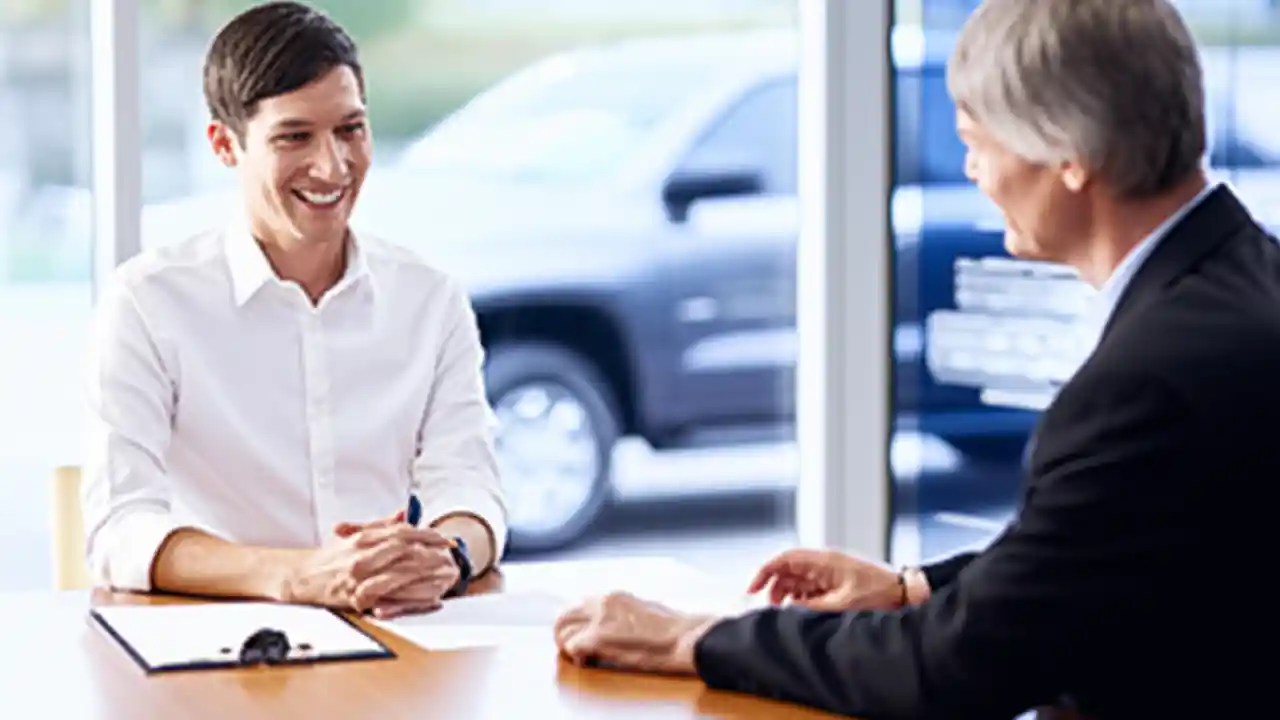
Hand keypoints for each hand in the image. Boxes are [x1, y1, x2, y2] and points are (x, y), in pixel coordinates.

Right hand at [285, 523, 455, 614]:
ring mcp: (360, 578)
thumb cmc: (330, 558)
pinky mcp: (357, 599)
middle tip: (450, 555)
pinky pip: (390, 598)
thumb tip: (403, 513)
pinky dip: (413, 597)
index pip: (402, 531)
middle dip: (431, 551)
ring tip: (445, 573)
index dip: (427, 534)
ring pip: (400, 572)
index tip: (446, 539)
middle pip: (404, 549)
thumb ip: (381, 525)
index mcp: (363, 537)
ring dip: (426, 572)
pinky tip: (430, 597)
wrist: (301, 578)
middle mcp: (362, 555)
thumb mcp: (354, 535)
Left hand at [554, 592, 720, 675]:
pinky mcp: (599, 638)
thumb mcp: (644, 609)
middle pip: (564, 616)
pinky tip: (589, 663)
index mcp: (613, 596)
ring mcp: (599, 619)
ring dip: (569, 647)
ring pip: (563, 631)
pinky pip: (572, 648)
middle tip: (573, 649)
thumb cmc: (673, 629)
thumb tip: (613, 624)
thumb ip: (622, 613)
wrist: (685, 637)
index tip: (581, 635)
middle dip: (564, 634)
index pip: (578, 605)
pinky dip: (577, 658)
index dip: (576, 624)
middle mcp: (602, 602)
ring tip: (583, 658)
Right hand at [747, 548, 901, 610]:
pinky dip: (799, 596)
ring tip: (784, 610)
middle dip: (773, 585)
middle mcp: (823, 562)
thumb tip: (790, 608)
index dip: (764, 571)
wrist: (903, 592)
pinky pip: (808, 584)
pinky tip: (800, 609)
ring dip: (786, 592)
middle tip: (770, 606)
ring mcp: (828, 570)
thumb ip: (813, 606)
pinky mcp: (834, 580)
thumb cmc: (878, 594)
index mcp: (824, 561)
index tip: (752, 588)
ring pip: (796, 577)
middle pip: (787, 568)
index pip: (784, 559)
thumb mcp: (842, 604)